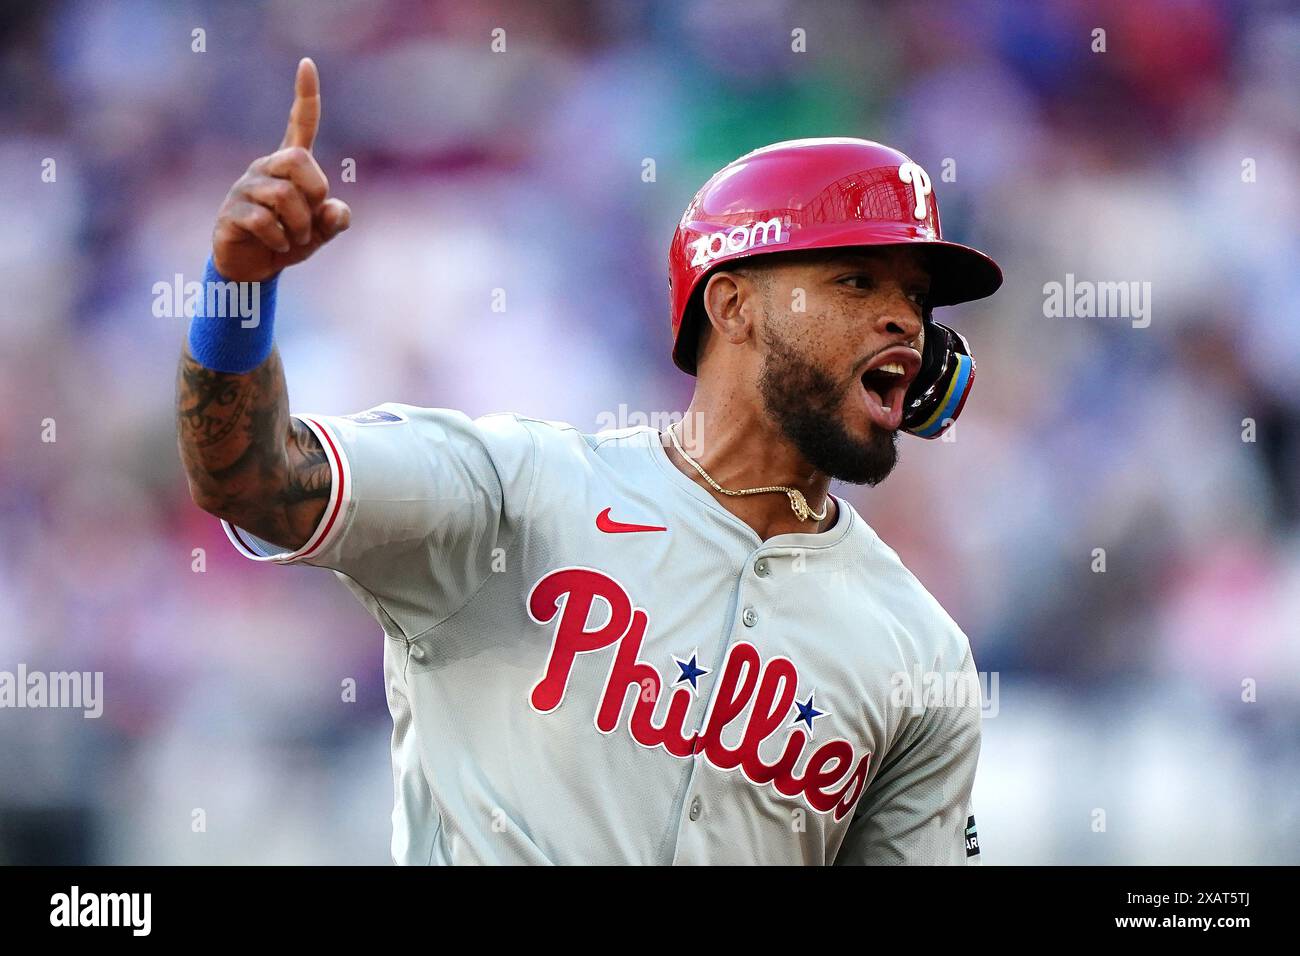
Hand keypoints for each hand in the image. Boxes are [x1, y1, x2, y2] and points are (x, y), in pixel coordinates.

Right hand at [211, 58, 350, 281]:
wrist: (252, 269)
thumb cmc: (288, 242)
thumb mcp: (319, 234)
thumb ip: (335, 221)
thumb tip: (336, 211)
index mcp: (290, 167)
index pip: (300, 124)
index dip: (306, 96)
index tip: (307, 63)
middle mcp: (266, 169)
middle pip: (297, 160)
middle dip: (314, 192)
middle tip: (311, 218)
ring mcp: (245, 189)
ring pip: (283, 196)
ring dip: (300, 227)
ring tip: (294, 240)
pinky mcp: (231, 213)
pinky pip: (264, 221)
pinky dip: (280, 240)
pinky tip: (278, 246)